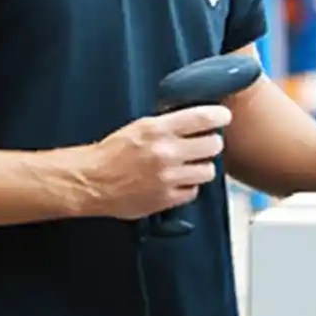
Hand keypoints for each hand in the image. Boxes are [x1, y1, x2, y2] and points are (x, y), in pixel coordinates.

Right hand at [81, 106, 231, 219]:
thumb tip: (196, 121)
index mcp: (158, 129)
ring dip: (201, 167)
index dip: (219, 116)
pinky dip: (188, 187)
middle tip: (205, 145)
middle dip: (211, 143)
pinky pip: (193, 191)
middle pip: (213, 145)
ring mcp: (168, 177)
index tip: (224, 116)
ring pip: (208, 170)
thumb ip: (168, 125)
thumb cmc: (112, 153)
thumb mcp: (139, 128)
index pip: (201, 118)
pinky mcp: (166, 198)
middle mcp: (166, 152)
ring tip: (189, 166)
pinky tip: (177, 182)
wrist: (92, 180)